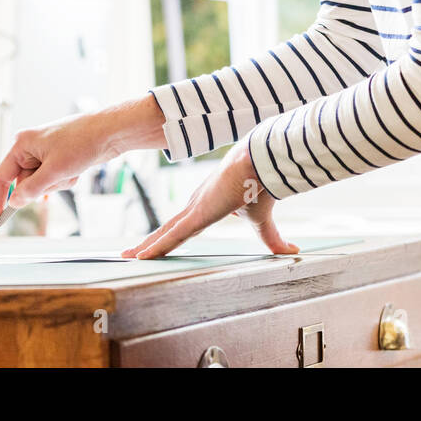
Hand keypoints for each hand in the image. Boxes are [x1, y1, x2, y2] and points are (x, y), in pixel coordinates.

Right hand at [0, 113, 113, 224]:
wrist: (110, 131)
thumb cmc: (83, 142)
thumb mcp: (54, 171)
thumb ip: (31, 189)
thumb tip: (14, 202)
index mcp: (22, 144)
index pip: (1, 177)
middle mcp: (30, 147)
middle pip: (25, 183)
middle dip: (44, 187)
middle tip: (61, 177)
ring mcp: (44, 153)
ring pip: (42, 183)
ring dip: (58, 183)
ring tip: (72, 169)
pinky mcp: (58, 158)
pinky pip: (54, 179)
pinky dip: (65, 180)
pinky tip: (77, 170)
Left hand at [121, 141, 298, 258]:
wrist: (260, 162)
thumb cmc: (260, 183)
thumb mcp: (263, 218)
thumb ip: (272, 237)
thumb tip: (292, 250)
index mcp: (208, 204)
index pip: (183, 225)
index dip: (168, 236)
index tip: (156, 245)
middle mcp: (197, 204)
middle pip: (167, 229)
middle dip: (150, 242)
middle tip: (131, 254)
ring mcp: (195, 209)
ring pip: (165, 234)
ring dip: (147, 247)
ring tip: (127, 258)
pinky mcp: (198, 214)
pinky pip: (173, 236)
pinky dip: (156, 247)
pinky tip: (141, 257)